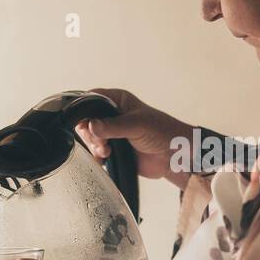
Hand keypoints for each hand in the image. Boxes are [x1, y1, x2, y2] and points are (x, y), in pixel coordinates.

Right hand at [73, 88, 195, 186]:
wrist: (175, 157)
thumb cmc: (163, 132)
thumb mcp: (138, 125)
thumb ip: (113, 126)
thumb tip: (92, 126)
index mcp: (117, 100)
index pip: (91, 99)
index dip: (83, 110)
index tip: (84, 124)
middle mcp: (112, 115)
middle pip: (86, 121)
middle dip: (90, 134)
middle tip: (102, 143)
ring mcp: (112, 133)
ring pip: (90, 138)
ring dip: (95, 147)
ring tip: (107, 152)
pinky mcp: (114, 150)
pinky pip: (97, 153)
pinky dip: (97, 158)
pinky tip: (105, 160)